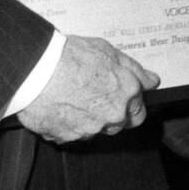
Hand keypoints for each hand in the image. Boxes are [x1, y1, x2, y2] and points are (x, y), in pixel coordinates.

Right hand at [17, 34, 158, 143]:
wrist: (36, 71)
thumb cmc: (70, 57)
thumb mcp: (108, 51)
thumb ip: (134, 69)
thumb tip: (152, 80)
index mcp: (127, 92)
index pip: (140, 109)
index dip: (132, 102)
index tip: (124, 96)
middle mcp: (113, 115)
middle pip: (121, 123)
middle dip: (114, 114)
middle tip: (97, 96)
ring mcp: (90, 129)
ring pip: (96, 130)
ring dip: (91, 119)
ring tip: (75, 98)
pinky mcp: (67, 138)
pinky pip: (72, 134)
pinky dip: (69, 124)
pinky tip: (60, 106)